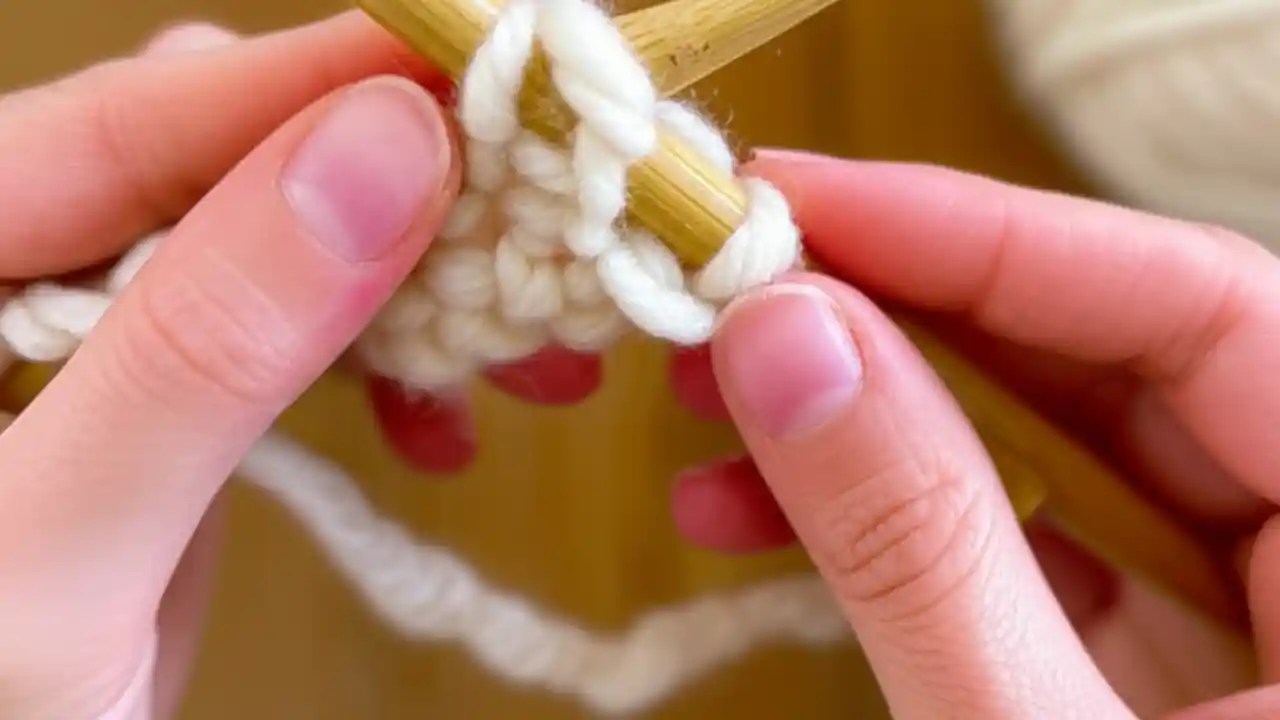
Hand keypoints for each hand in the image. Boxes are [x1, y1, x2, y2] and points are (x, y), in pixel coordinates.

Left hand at [0, 14, 464, 718]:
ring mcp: (104, 345)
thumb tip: (386, 151)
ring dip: (408, 287)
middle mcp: (19, 274)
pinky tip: (441, 423)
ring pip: (277, 249)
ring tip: (521, 343)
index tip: (474, 72)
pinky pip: (293, 340)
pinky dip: (381, 368)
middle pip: (220, 166)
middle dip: (388, 197)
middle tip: (530, 230)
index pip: (130, 121)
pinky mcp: (171, 413)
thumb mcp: (57, 561)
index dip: (310, 83)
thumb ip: (199, 351)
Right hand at [686, 152, 1279, 717]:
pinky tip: (750, 517)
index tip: (811, 209)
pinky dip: (886, 531)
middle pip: (1110, 369)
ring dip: (864, 426)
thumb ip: (923, 547)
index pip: (1209, 309)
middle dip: (898, 328)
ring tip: (711, 409)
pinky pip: (1014, 552)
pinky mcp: (1138, 675)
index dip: (995, 239)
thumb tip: (789, 336)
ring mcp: (1230, 626)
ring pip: (1046, 456)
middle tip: (740, 293)